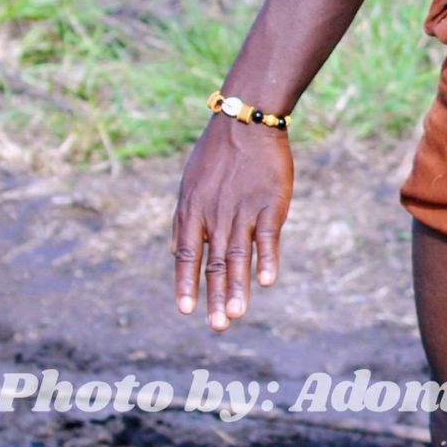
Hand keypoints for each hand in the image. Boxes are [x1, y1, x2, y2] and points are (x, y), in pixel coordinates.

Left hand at [171, 118, 293, 331]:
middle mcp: (215, 214)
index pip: (186, 254)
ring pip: (238, 255)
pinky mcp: (270, 204)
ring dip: (237, 287)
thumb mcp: (190, 184)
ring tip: (236, 314)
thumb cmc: (217, 154)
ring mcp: (243, 210)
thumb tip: (176, 250)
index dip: (186, 282)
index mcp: (192, 210)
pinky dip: (266, 259)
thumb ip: (185, 220)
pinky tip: (266, 281)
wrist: (245, 121)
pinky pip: (267, 236)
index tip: (186, 310)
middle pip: (213, 262)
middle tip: (217, 326)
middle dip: (214, 296)